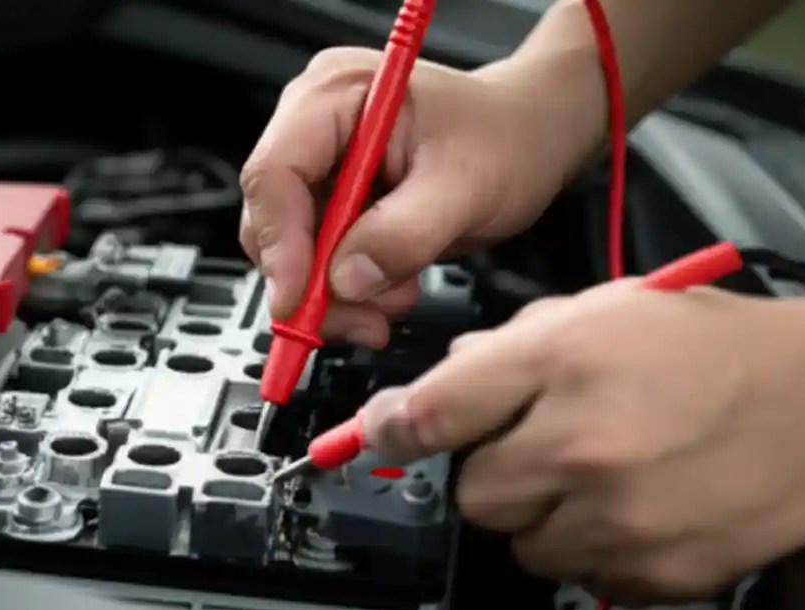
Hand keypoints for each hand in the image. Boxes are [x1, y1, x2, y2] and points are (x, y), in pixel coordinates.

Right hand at [238, 48, 604, 347]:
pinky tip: (388, 292)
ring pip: (291, 252)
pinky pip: (317, 262)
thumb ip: (405, 234)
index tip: (300, 300)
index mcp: (334, 96)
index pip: (274, 174)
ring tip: (392, 301)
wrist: (532, 138)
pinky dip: (347, 292)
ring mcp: (321, 169)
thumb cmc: (508, 137)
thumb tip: (346, 280)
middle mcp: (314, 128)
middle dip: (311, 282)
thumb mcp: (467, 186)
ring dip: (334, 295)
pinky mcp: (333, 205)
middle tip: (357, 319)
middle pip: (272, 220)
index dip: (281, 244)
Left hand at [359, 282, 804, 604]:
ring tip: (597, 475)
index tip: (380, 437)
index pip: (435, 412)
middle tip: (541, 446)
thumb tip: (429, 390)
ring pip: (520, 544)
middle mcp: (586, 445)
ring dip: (540, 516)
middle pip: (472, 494)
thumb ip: (505, 347)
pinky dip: (591, 550)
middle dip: (493, 472)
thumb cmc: (708, 351)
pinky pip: (578, 575)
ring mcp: (621, 519)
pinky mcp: (653, 572)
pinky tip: (632, 506)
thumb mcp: (599, 312)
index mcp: (564, 362)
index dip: (393, 428)